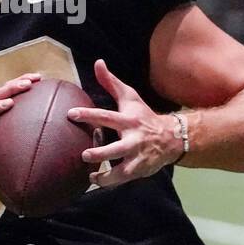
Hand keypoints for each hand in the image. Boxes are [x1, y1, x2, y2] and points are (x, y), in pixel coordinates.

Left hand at [67, 59, 184, 188]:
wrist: (172, 138)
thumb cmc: (144, 116)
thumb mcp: (130, 97)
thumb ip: (111, 82)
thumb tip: (97, 62)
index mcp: (128, 120)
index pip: (107, 116)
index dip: (89, 115)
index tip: (71, 114)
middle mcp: (133, 140)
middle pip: (116, 148)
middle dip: (101, 153)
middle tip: (84, 154)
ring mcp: (137, 157)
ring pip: (122, 170)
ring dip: (106, 175)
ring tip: (91, 176)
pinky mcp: (139, 170)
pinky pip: (123, 179)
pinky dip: (109, 182)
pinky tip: (95, 181)